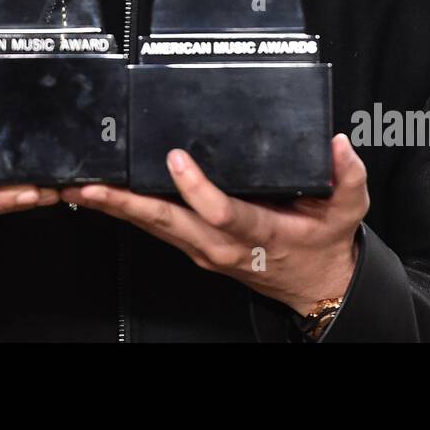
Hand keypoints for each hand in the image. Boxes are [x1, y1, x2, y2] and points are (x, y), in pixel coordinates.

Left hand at [60, 134, 366, 315]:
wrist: (315, 284)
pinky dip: (125, 210)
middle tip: (91, 184)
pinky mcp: (193, 245)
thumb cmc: (324, 243)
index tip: (176, 158)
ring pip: (152, 226)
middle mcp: (221, 244)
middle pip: (166, 222)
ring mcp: (202, 248)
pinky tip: (102, 194)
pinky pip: (154, 226)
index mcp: (256, 231)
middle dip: (125, 202)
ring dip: (115, 206)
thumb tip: (339, 145)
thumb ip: (348, 177)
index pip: (220, 212)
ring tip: (81, 185)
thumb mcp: (348, 210)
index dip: (195, 187)